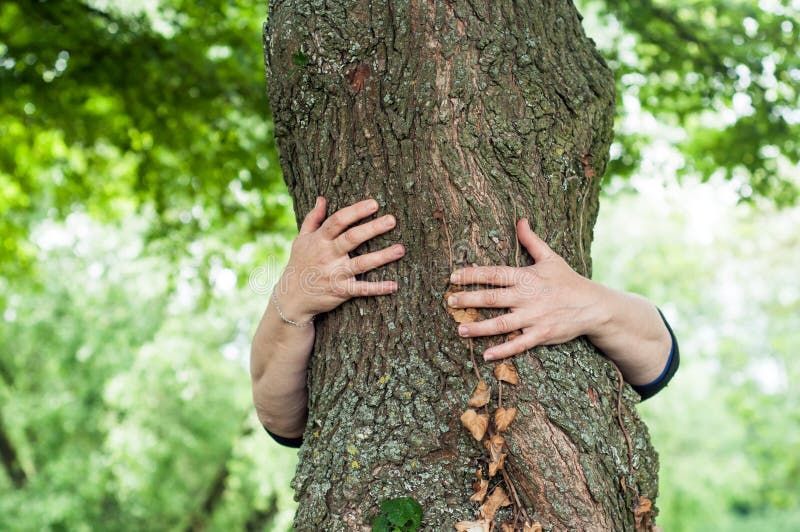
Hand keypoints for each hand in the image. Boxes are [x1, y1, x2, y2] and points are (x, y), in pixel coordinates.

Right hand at [275, 196, 404, 321]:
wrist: (291, 298)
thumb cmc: (299, 264)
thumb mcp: (301, 240)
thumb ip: (313, 219)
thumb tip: (321, 198)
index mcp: (320, 240)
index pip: (338, 221)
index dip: (356, 211)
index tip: (374, 203)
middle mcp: (328, 255)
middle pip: (352, 238)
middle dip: (373, 228)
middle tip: (392, 219)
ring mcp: (335, 274)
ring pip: (361, 263)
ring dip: (382, 256)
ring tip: (401, 249)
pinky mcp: (341, 291)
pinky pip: (361, 289)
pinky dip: (377, 288)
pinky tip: (394, 285)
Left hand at [448, 218, 606, 359]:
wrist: (594, 306)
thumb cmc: (568, 281)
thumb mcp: (551, 258)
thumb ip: (531, 241)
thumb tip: (520, 220)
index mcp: (526, 277)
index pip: (494, 274)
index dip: (472, 274)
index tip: (453, 277)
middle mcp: (527, 297)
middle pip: (492, 298)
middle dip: (468, 299)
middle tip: (449, 302)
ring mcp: (534, 318)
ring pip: (501, 323)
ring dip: (479, 328)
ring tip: (460, 330)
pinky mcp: (541, 335)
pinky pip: (518, 344)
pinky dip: (502, 351)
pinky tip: (486, 355)